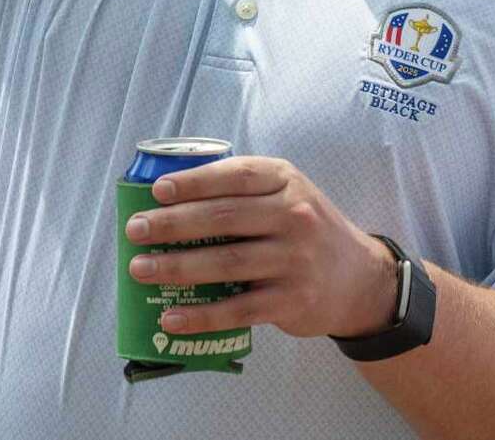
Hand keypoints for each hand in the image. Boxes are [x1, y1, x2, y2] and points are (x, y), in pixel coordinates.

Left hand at [124, 155, 399, 340]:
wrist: (359, 278)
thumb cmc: (308, 230)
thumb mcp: (289, 194)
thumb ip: (246, 192)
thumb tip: (173, 197)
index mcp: (287, 181)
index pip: (235, 176)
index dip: (194, 182)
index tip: (157, 192)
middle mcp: (294, 216)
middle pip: (223, 218)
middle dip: (172, 224)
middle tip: (135, 231)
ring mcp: (294, 260)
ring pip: (225, 263)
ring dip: (177, 267)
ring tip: (140, 269)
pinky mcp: (291, 301)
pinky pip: (237, 310)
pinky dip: (201, 316)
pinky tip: (171, 318)